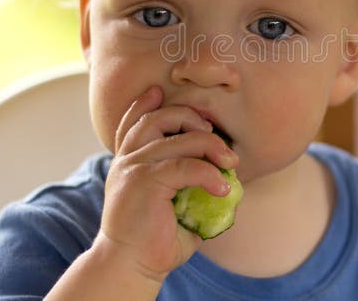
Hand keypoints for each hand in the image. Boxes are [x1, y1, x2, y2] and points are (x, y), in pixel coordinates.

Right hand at [94, 85, 238, 282]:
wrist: (132, 265)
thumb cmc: (156, 238)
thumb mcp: (172, 202)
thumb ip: (187, 180)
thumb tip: (226, 174)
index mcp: (129, 159)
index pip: (134, 121)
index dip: (146, 103)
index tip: (162, 93)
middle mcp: (127, 158)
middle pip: (159, 117)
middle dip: (193, 118)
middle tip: (218, 139)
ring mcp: (133, 167)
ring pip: (178, 138)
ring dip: (211, 145)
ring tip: (230, 162)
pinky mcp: (145, 182)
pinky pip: (185, 166)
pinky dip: (209, 172)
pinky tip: (222, 187)